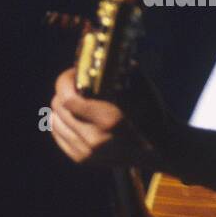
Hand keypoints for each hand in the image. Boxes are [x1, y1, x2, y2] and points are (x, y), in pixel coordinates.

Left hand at [47, 66, 176, 169]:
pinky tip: (76, 114)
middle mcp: (95, 140)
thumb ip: (119, 71)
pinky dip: (63, 121)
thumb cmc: (152, 112)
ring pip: (55, 121)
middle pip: (58, 107)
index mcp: (109, 120)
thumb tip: (100, 56)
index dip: (66, 79)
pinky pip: (58, 134)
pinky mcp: (83, 159)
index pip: (67, 98)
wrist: (160, 148)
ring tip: (77, 99)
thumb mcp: (141, 87)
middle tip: (76, 82)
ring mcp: (87, 153)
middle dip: (64, 90)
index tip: (75, 71)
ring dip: (62, 106)